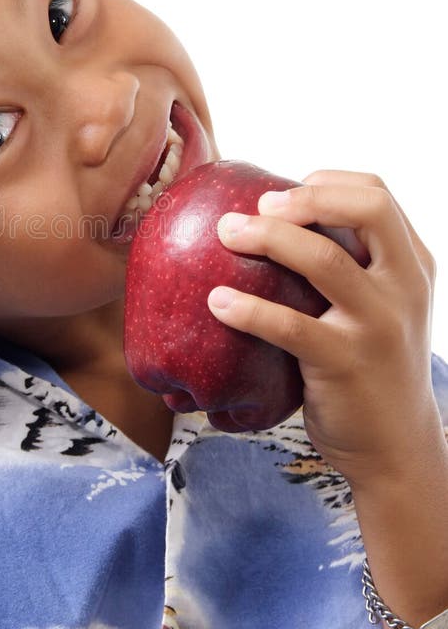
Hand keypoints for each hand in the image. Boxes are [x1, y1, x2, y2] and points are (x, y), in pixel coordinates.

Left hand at [207, 169, 438, 485]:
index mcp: (412, 265)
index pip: (378, 195)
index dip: (328, 182)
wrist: (396, 446)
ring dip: (268, 238)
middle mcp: (404, 286)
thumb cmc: (372, 366)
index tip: (286, 189)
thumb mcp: (381, 308)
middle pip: (365, 210)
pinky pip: (290, 326)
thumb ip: (352, 267)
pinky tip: (216, 301)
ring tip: (224, 233)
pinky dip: (249, 308)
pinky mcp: (346, 362)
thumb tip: (274, 223)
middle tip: (255, 203)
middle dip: (305, 198)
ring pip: (324, 260)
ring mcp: (378, 324)